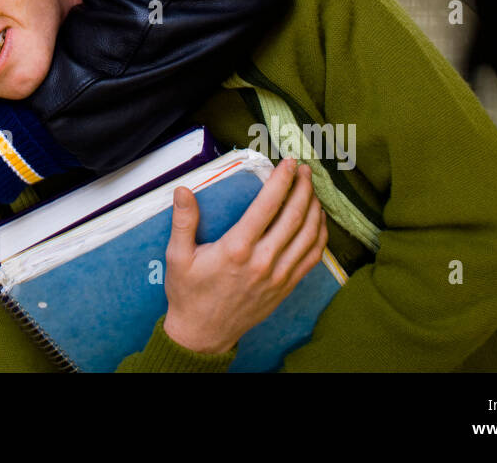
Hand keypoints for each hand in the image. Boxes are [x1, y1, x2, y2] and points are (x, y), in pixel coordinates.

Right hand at [161, 159, 327, 354]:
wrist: (203, 334)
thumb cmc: (188, 293)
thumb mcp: (177, 256)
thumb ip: (183, 221)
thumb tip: (183, 190)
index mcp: (236, 249)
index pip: (267, 206)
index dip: (281, 181)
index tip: (288, 163)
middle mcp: (262, 261)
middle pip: (294, 217)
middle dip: (303, 188)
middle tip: (305, 169)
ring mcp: (278, 276)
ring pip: (308, 236)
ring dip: (314, 209)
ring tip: (313, 189)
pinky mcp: (285, 288)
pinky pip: (311, 258)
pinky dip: (320, 236)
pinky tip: (318, 221)